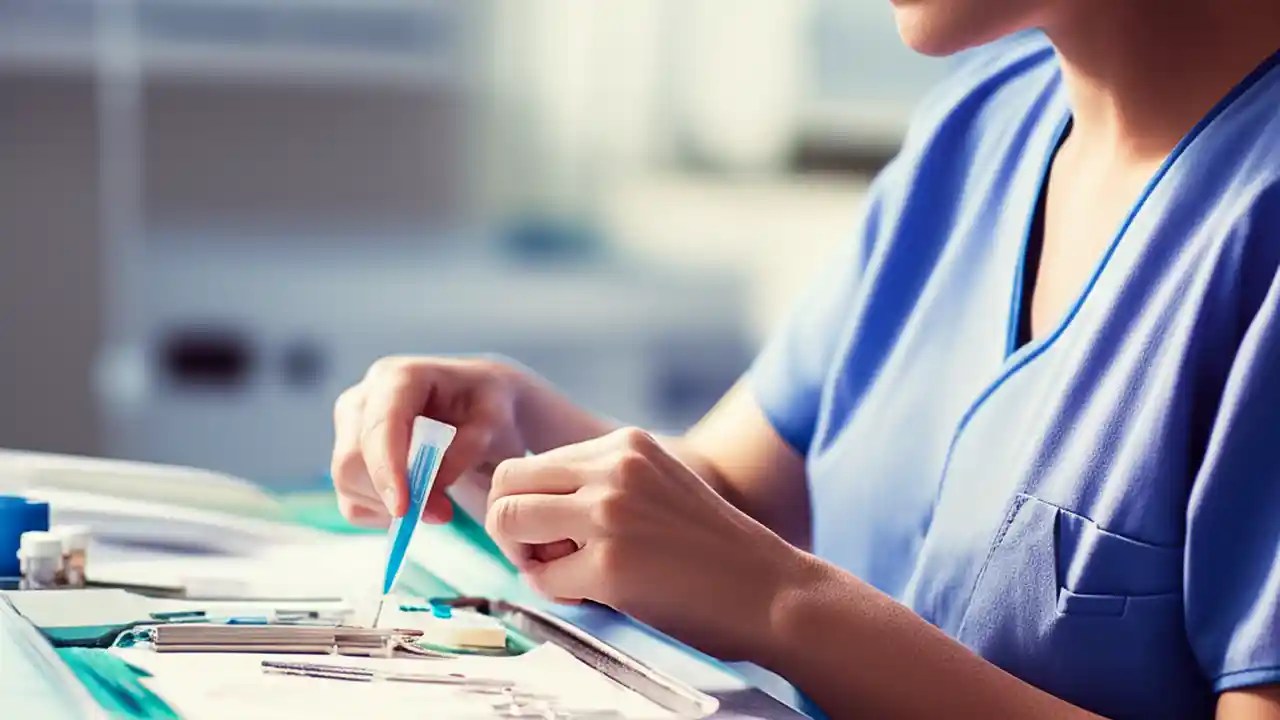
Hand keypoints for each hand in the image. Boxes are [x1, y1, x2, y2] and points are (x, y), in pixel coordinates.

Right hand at [331, 356, 526, 526]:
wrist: (479, 407)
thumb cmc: (488, 407)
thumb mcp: (494, 422)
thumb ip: (467, 448)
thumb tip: (431, 486)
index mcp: (399, 377)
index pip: (381, 424)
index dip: (386, 468)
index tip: (403, 509)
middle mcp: (363, 398)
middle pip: (351, 459)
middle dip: (393, 494)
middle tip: (443, 512)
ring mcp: (348, 428)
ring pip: (347, 483)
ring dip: (391, 506)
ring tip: (439, 503)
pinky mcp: (347, 458)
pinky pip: (350, 501)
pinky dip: (381, 513)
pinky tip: (415, 499)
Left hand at [485, 427, 808, 660]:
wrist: (771, 591)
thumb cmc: (711, 552)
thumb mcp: (655, 487)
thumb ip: (598, 483)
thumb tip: (524, 504)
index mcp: (625, 443)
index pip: (530, 463)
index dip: (528, 505)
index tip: (553, 535)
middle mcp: (614, 467)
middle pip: (505, 484)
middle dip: (512, 528)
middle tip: (546, 558)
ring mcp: (609, 513)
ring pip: (508, 522)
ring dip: (527, 557)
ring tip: (571, 574)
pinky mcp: (609, 565)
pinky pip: (540, 579)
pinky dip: (558, 593)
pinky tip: (597, 596)